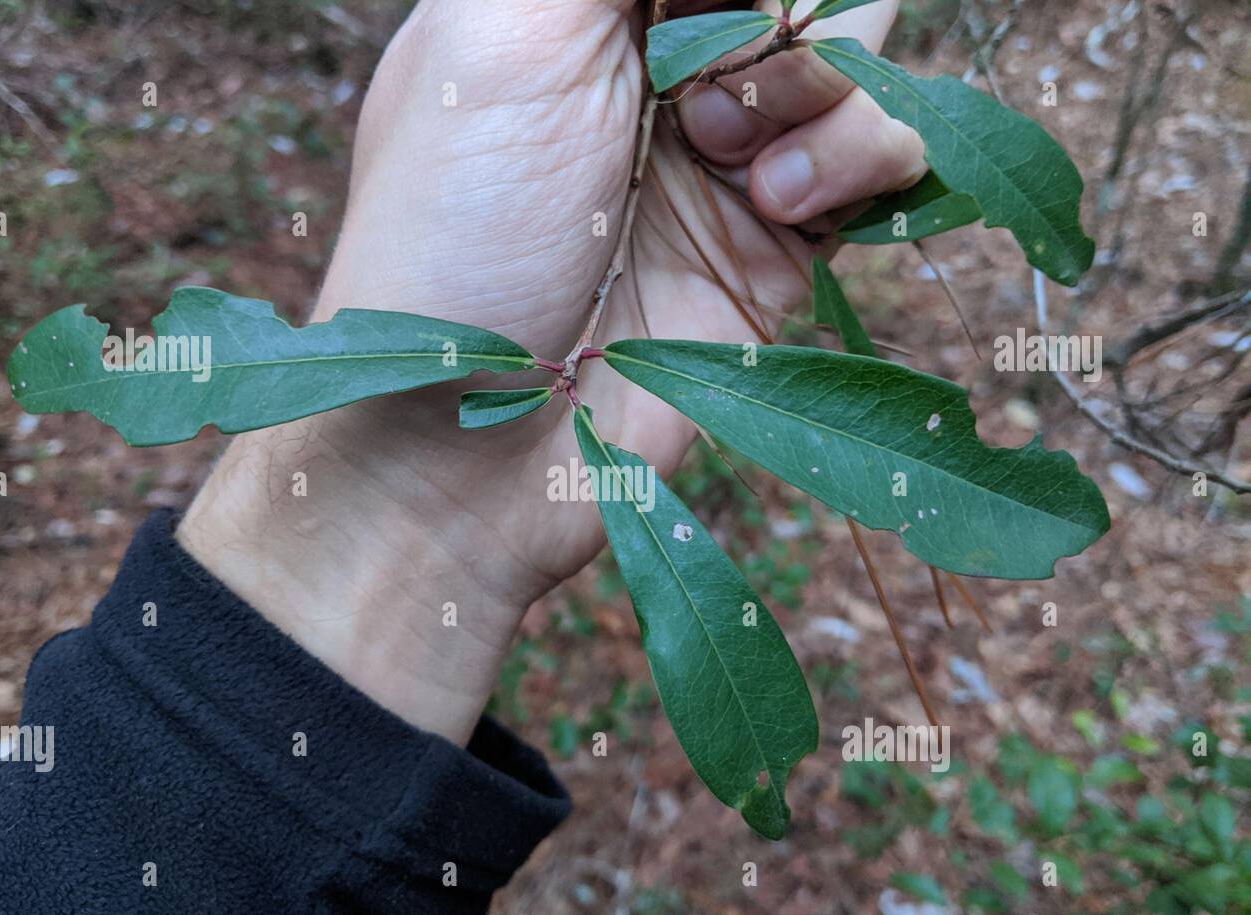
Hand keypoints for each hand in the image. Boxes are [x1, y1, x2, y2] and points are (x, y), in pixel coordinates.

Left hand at [179, 0, 924, 743]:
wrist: (475, 443)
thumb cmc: (458, 233)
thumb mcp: (502, 33)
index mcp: (586, 12)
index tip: (705, 8)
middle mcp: (664, 71)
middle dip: (777, 14)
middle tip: (710, 85)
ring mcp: (728, 157)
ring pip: (858, 54)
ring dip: (816, 80)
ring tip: (727, 148)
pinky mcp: (781, 245)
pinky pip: (886, 157)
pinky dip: (858, 157)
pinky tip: (778, 205)